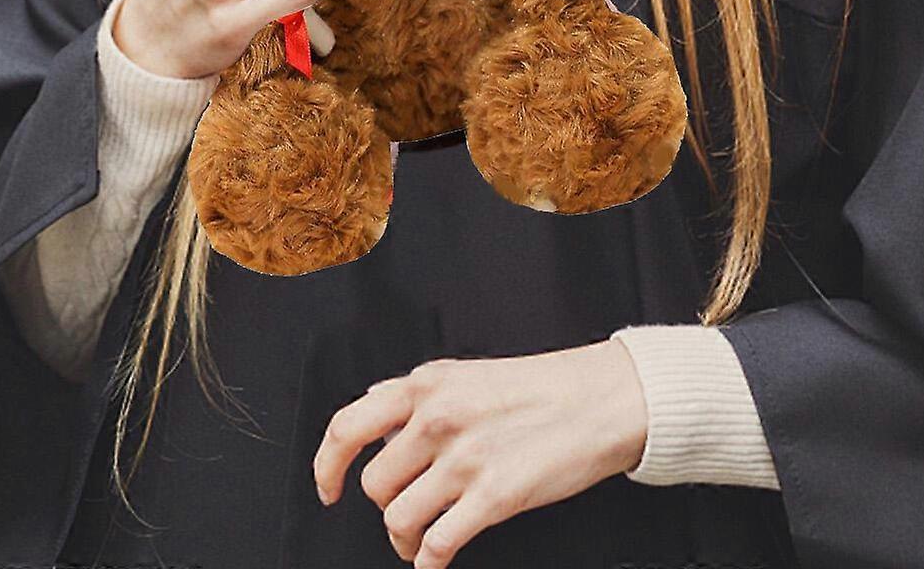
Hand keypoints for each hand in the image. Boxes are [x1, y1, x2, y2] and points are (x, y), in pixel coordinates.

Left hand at [312, 342, 647, 567]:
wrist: (596, 401)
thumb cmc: (533, 387)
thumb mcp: (462, 373)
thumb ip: (414, 394)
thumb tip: (371, 408)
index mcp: (424, 386)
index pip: (348, 426)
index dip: (328, 465)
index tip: (329, 490)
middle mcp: (436, 419)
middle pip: (376, 485)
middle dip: (386, 507)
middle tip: (404, 514)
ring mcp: (464, 458)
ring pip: (399, 518)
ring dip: (404, 540)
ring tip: (420, 540)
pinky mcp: (494, 496)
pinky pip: (438, 544)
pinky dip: (429, 561)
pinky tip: (437, 559)